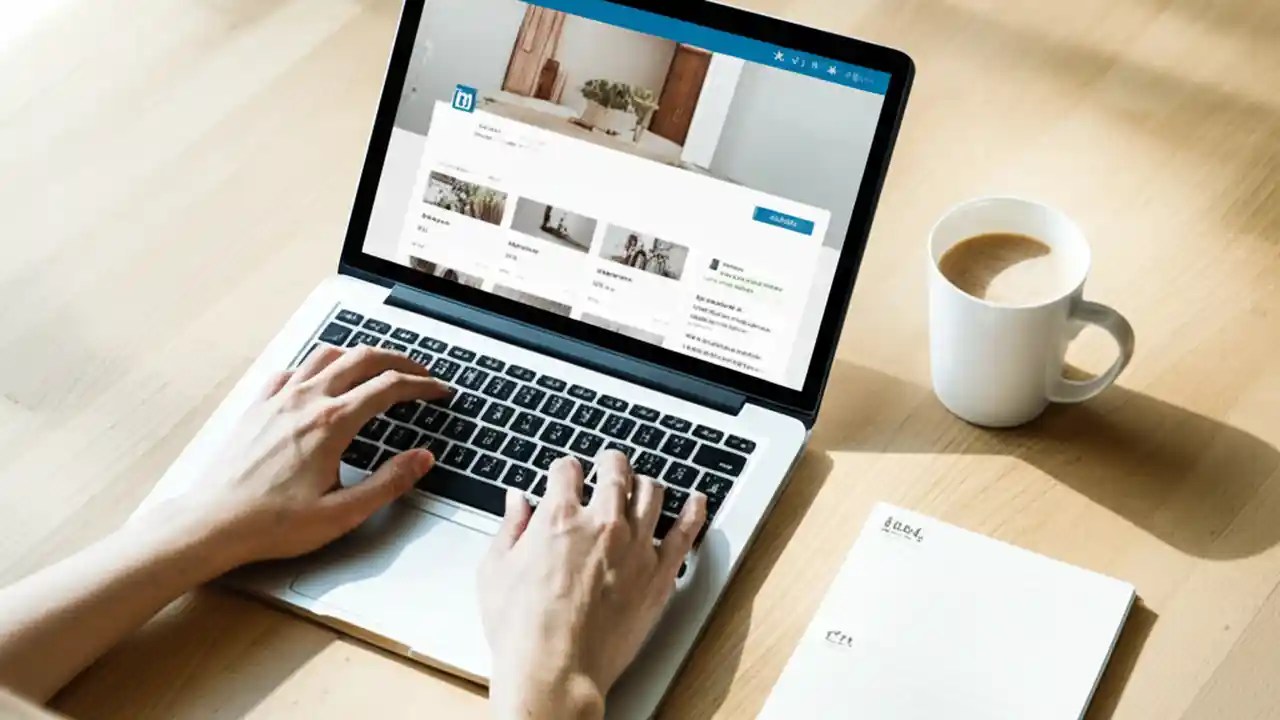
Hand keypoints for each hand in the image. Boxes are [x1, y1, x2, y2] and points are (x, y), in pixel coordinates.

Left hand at [153, 345, 450, 571]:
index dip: (422, 385)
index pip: (389, 388)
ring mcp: (279, 399)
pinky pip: (293, 370)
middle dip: (399, 360)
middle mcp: (306, 401)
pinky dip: (318, 367)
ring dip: (359, 355)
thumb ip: (388, 483)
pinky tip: (321, 381)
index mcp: (332, 424)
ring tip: (377, 367)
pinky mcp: (258, 406)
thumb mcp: (343, 513)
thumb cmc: (273, 523)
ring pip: (327, 355)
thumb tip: (422, 458)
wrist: (213, 524)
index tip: (440, 390)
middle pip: (363, 359)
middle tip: (419, 372)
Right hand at [478, 451, 705, 718]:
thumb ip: (509, 528)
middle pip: (616, 471)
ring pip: (651, 493)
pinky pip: (685, 533)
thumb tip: (516, 501)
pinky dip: (693, 512)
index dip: (565, 468)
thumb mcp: (495, 571)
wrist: (555, 670)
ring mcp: (635, 547)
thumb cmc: (522, 630)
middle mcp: (602, 524)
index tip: (566, 473)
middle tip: (609, 464)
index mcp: (558, 517)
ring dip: (644, 483)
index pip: (567, 470)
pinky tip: (697, 502)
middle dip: (610, 462)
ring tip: (642, 484)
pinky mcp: (659, 575)